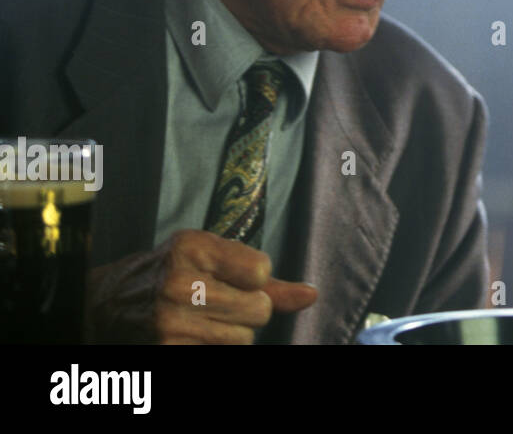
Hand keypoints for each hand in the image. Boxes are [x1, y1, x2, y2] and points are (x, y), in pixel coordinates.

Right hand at [86, 229, 317, 342]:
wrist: (109, 304)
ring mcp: (170, 322)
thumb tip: (311, 296)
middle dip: (246, 310)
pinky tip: (194, 337)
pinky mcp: (168, 351)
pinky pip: (222, 356)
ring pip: (243, 340)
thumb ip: (264, 278)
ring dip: (231, 334)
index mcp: (192, 248)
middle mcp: (179, 284)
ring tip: (204, 321)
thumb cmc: (171, 273)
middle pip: (258, 311)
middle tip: (217, 303)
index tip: (232, 277)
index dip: (254, 279)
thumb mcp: (211, 258)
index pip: (261, 270)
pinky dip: (214, 350)